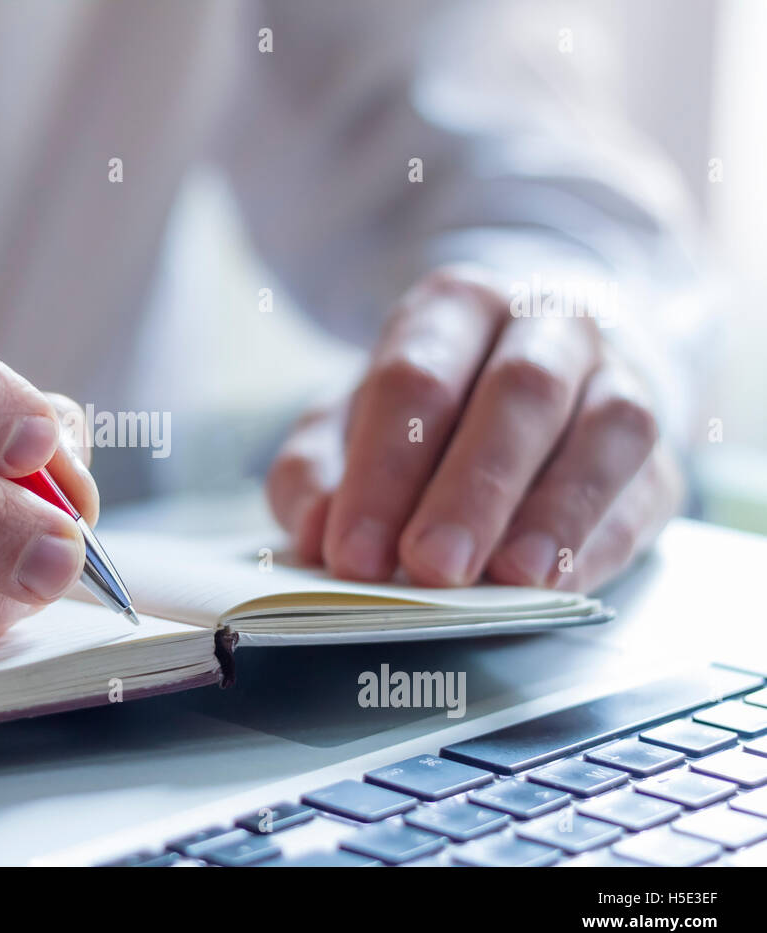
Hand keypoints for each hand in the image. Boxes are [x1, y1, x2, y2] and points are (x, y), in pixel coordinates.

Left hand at [266, 267, 683, 592]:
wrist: (529, 380)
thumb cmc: (423, 412)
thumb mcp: (347, 426)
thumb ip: (316, 473)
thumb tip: (315, 531)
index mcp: (454, 307)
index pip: (415, 380)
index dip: (382, 471)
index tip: (354, 552)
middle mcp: (544, 326)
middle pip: (518, 395)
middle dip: (472, 489)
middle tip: (431, 566)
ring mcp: (616, 376)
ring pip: (604, 429)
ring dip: (555, 512)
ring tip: (509, 580)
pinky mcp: (657, 447)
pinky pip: (644, 486)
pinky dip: (599, 540)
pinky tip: (558, 585)